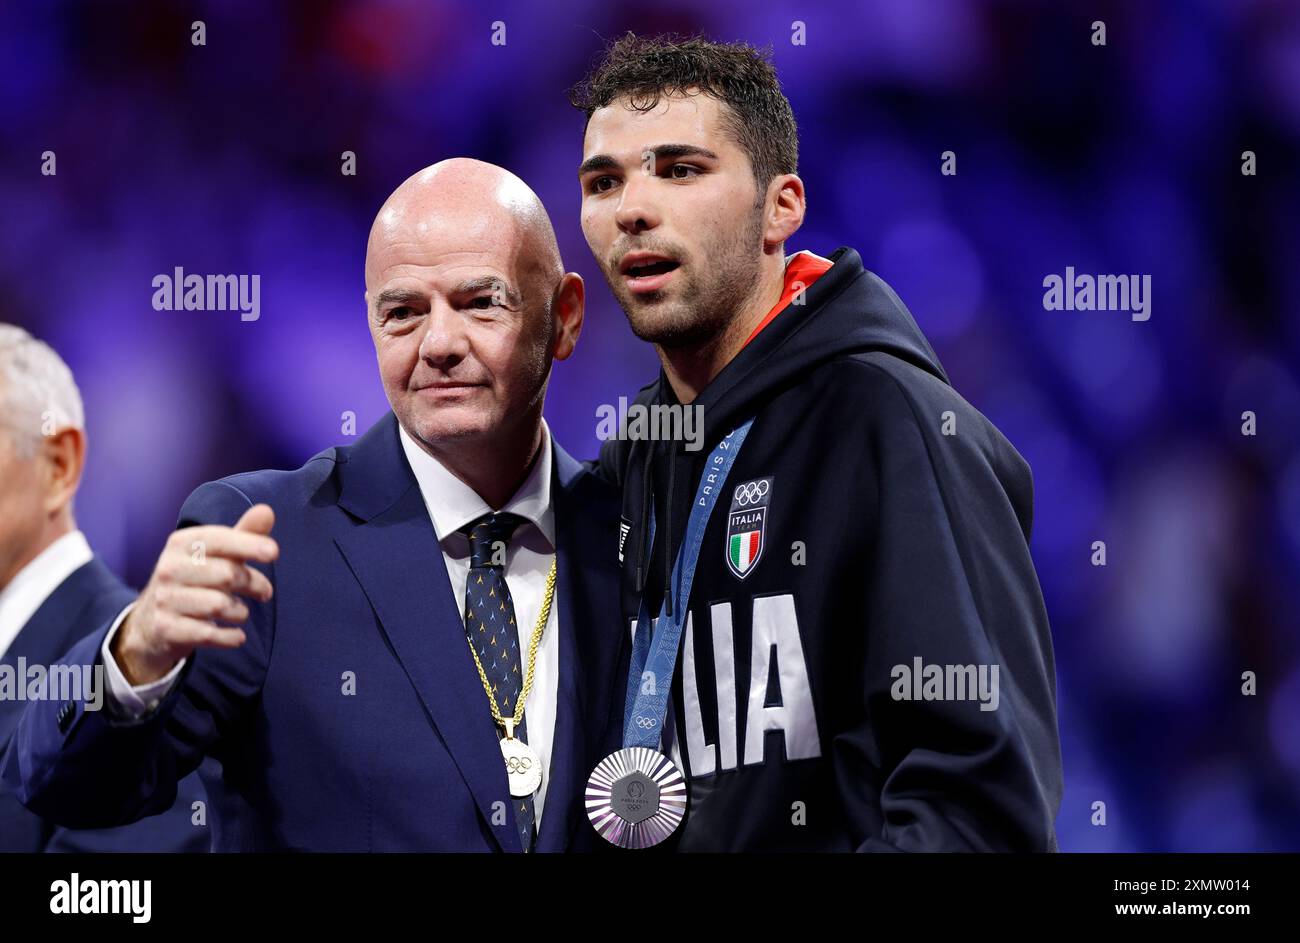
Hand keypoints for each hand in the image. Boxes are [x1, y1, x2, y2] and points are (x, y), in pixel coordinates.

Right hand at [112, 504, 277, 684]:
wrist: (150, 624)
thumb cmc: (195, 581)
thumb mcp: (215, 555)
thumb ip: (243, 535)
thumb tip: (267, 510)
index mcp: (181, 543)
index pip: (219, 539)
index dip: (248, 544)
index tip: (274, 552)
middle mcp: (169, 568)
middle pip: (227, 574)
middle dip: (255, 584)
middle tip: (265, 592)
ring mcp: (164, 599)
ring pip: (220, 605)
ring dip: (241, 612)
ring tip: (241, 612)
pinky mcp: (166, 628)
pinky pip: (209, 634)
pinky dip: (230, 637)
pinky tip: (237, 636)